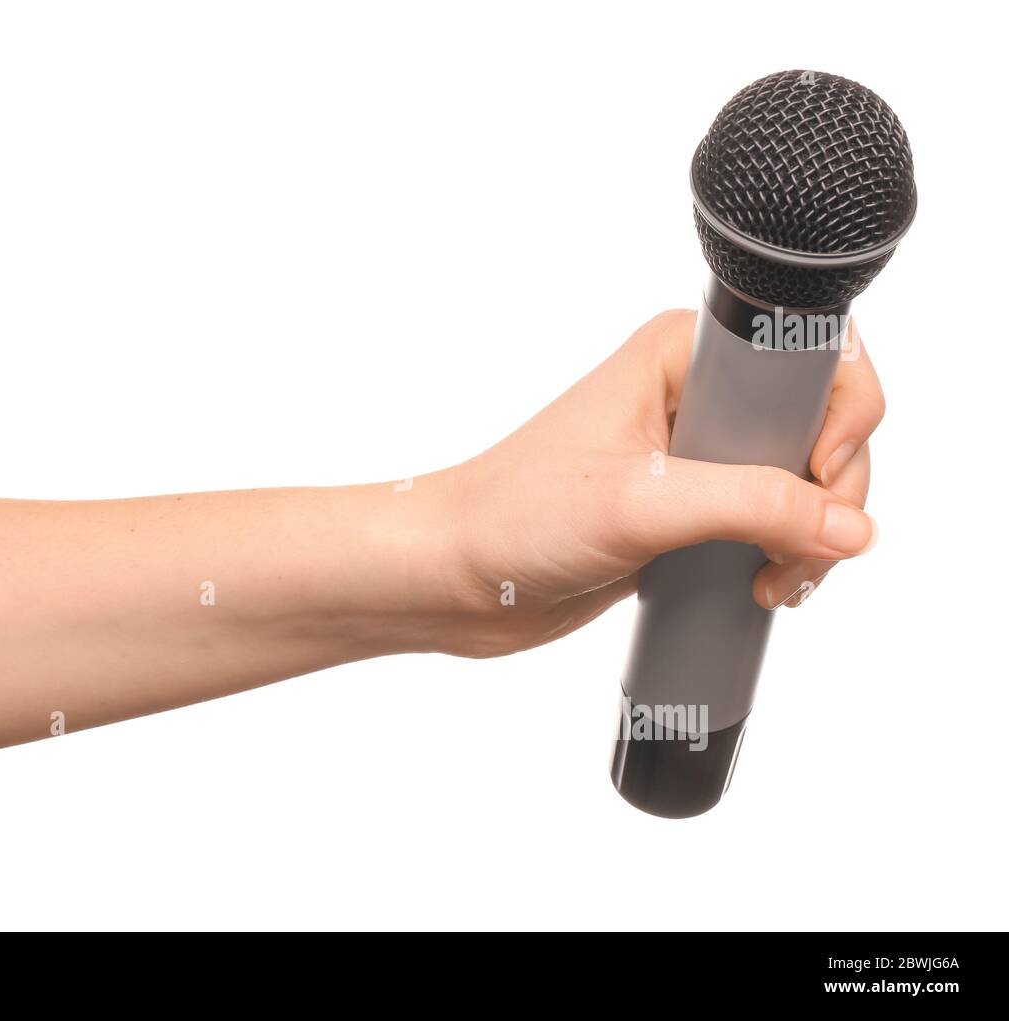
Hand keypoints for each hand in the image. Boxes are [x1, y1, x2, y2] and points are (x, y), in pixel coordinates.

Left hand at [432, 309, 882, 657]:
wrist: (456, 576)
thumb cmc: (516, 515)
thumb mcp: (642, 505)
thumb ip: (753, 506)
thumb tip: (851, 526)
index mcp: (683, 356)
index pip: (810, 357)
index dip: (840, 416)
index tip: (824, 477)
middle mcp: (695, 395)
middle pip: (819, 425)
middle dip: (830, 495)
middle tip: (802, 551)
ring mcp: (694, 455)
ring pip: (801, 482)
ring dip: (811, 537)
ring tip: (776, 581)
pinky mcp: (687, 509)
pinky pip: (768, 523)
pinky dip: (784, 555)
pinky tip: (766, 586)